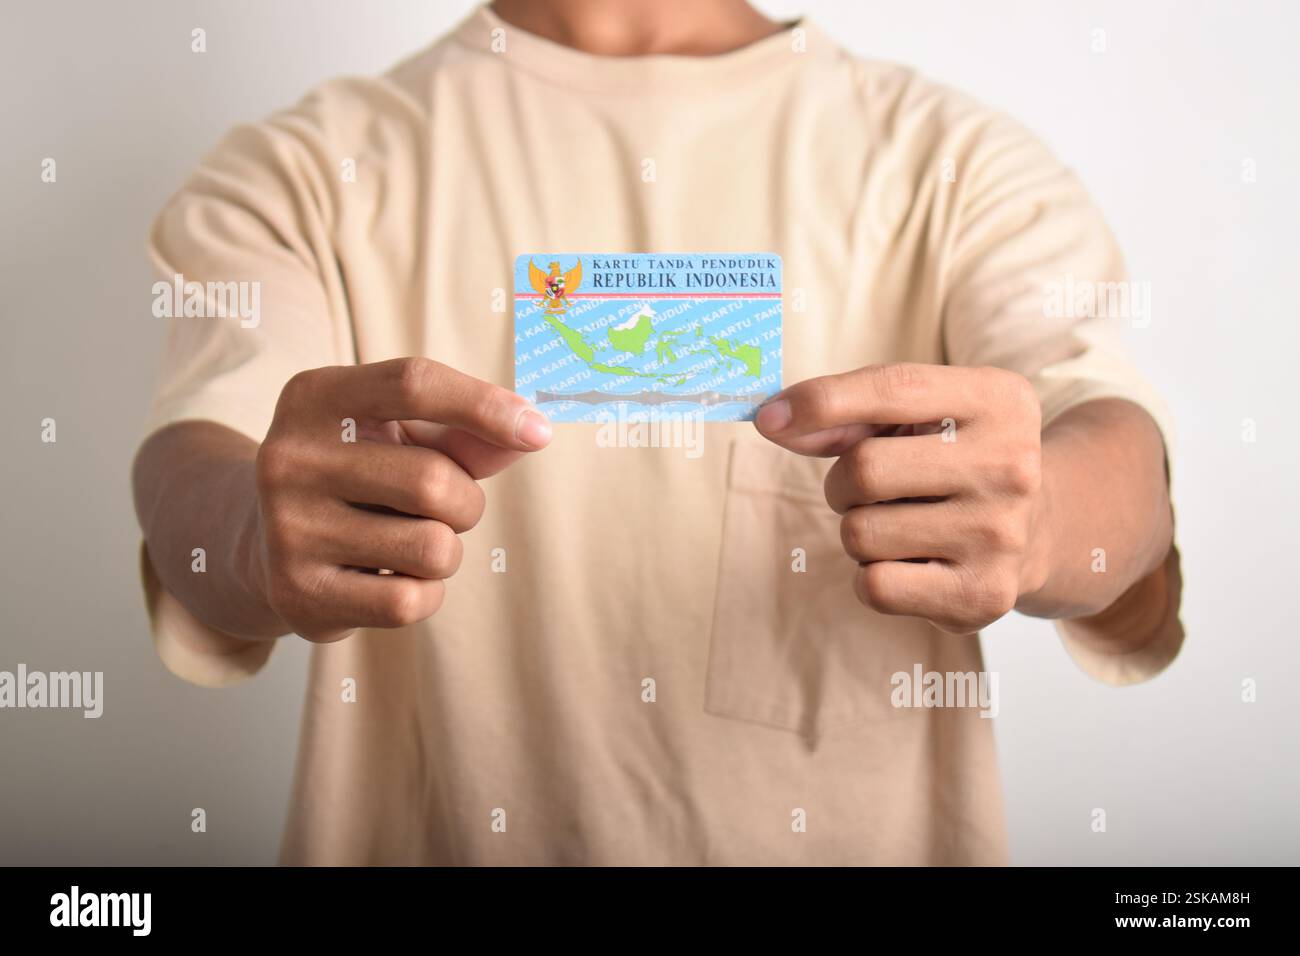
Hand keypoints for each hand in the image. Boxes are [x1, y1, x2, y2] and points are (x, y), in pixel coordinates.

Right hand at [254, 357, 550, 641]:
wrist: (268, 545)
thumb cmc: (363, 475)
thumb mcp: (403, 438)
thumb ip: (466, 433)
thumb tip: (529, 435)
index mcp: (316, 397)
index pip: (412, 383)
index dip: (484, 405)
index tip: (539, 432)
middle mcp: (289, 457)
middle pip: (433, 479)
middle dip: (465, 503)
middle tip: (443, 510)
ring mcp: (288, 528)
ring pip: (432, 548)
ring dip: (446, 552)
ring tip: (408, 543)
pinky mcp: (299, 593)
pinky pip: (410, 602)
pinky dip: (425, 594)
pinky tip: (389, 578)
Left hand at [754, 363, 1048, 634]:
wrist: (1040, 530)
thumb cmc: (952, 460)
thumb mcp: (918, 418)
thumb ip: (846, 415)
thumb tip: (773, 421)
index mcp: (997, 400)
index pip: (893, 389)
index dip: (820, 401)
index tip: (768, 417)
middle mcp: (1010, 464)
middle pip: (864, 470)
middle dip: (842, 482)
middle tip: (869, 489)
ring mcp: (1001, 534)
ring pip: (860, 533)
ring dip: (858, 530)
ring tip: (901, 524)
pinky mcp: (983, 594)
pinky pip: (874, 585)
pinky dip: (869, 577)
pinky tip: (909, 563)